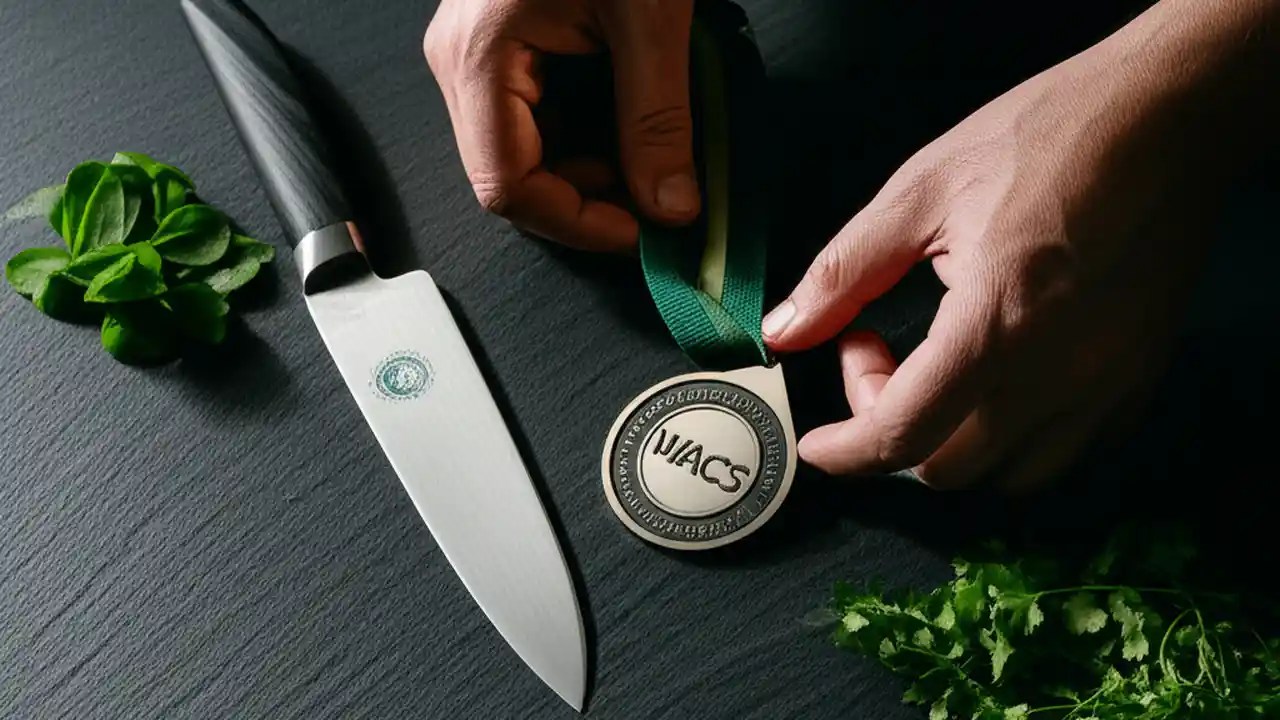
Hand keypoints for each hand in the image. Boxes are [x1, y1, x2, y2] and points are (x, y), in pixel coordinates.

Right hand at [424, 0, 698, 250]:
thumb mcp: (648, 18)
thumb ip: (657, 119)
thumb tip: (670, 209)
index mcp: (478, 58)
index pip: (508, 186)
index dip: (576, 224)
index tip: (641, 234)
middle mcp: (459, 63)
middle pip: (510, 177)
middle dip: (585, 203)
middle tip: (655, 207)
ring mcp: (474, 54)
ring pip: (521, 154)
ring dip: (586, 175)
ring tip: (651, 168)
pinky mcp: (499, 44)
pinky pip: (530, 120)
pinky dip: (582, 141)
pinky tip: (627, 133)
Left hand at [758, 3, 1261, 490]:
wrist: (1166, 117)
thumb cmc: (1046, 137)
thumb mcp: (921, 191)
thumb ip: (843, 272)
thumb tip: (785, 329)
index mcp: (998, 321)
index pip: (904, 434)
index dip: (844, 452)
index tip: (817, 439)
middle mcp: (1060, 371)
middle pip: (949, 469)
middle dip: (892, 430)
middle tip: (880, 355)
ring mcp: (1108, 383)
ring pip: (1010, 474)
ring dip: (953, 442)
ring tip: (938, 366)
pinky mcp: (1138, 378)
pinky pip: (1068, 451)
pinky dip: (1014, 439)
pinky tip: (998, 378)